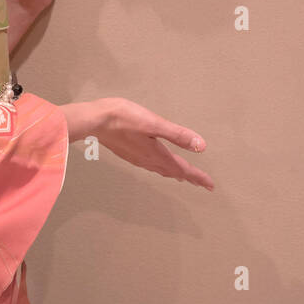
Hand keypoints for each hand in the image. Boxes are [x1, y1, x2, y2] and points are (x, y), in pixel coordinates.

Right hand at [85, 97, 213, 191]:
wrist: (94, 121)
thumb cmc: (123, 118)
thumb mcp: (154, 124)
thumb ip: (177, 135)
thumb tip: (200, 146)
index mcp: (156, 153)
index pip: (182, 168)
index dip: (198, 177)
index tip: (210, 186)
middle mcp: (147, 159)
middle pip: (172, 172)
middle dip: (189, 177)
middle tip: (201, 183)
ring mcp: (137, 157)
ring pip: (161, 170)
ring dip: (174, 173)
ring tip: (183, 176)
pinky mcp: (128, 152)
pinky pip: (150, 165)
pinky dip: (161, 167)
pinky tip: (158, 163)